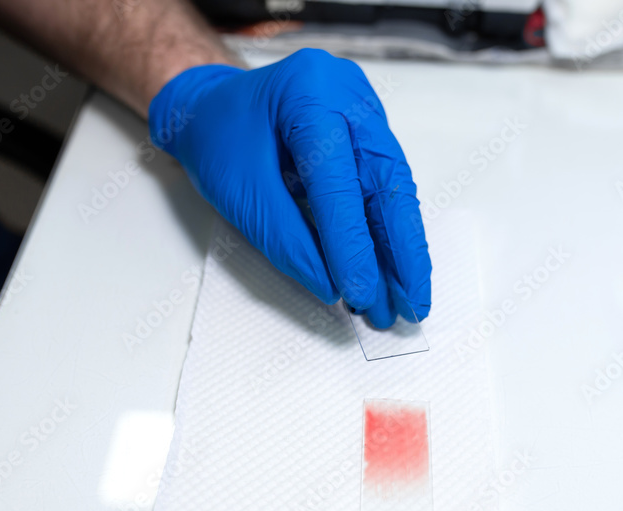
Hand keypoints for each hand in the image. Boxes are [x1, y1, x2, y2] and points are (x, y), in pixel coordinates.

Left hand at [148, 48, 430, 327]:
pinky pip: (389, 189)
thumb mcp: (240, 193)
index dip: (352, 246)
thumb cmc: (216, 140)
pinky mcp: (370, 134)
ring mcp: (365, 112)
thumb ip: (289, 241)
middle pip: (388, 183)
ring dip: (405, 251)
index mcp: (308, 92)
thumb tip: (333, 288)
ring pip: (397, 190)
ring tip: (411, 300)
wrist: (210, 107)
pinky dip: (394, 235)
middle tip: (411, 305)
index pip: (338, 183)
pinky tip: (400, 273)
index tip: (361, 294)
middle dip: (402, 253)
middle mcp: (348, 96)